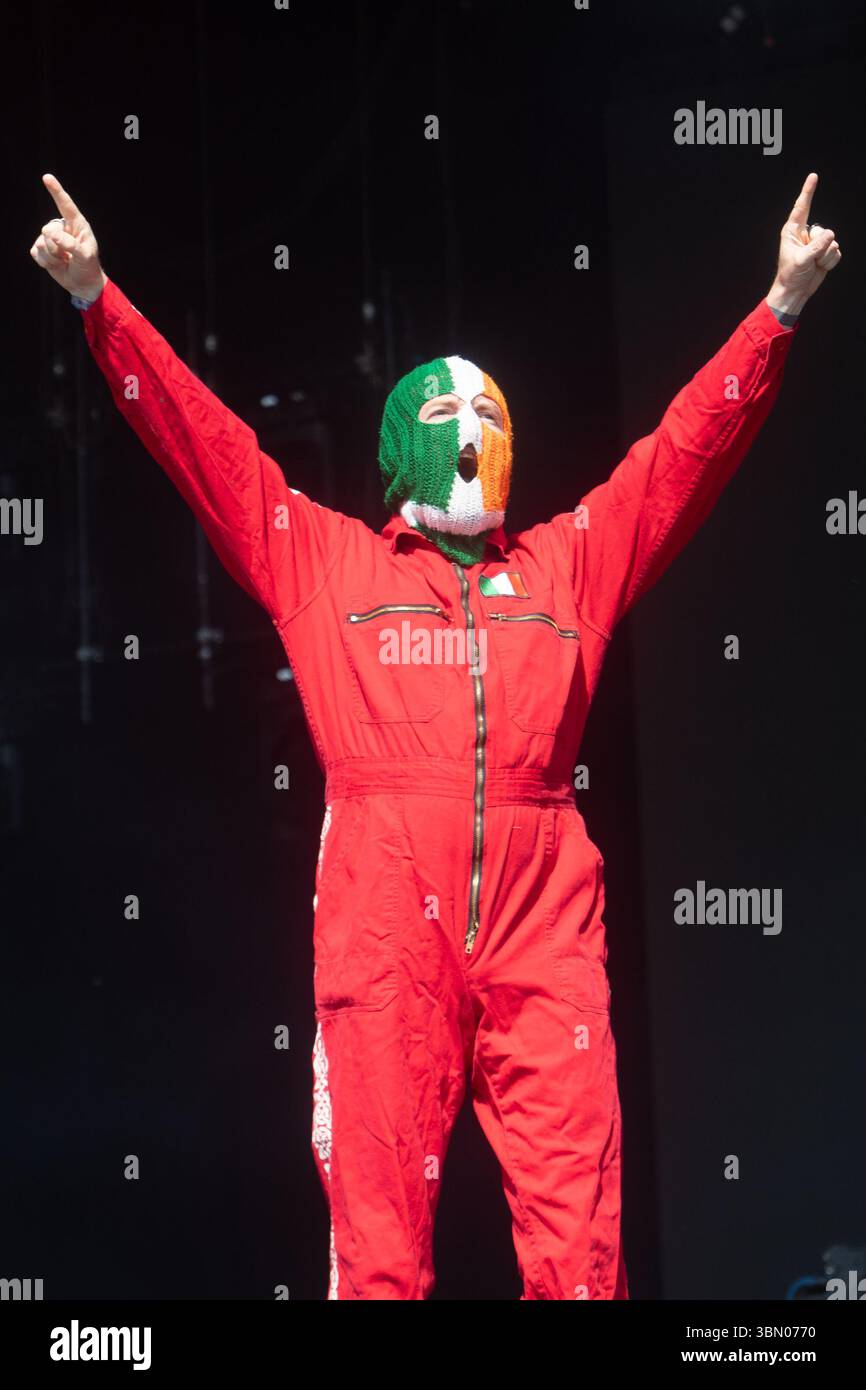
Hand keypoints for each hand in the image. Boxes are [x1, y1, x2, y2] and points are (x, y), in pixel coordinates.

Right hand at [29, 173, 106, 302]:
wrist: (82, 284)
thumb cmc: (88, 267)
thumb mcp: (84, 257)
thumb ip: (70, 244)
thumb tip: (51, 234)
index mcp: (76, 225)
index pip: (65, 205)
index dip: (56, 191)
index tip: (47, 177)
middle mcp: (62, 228)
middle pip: (48, 230)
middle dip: (56, 247)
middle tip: (69, 257)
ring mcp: (50, 238)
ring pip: (41, 243)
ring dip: (53, 257)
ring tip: (65, 261)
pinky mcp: (42, 250)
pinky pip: (36, 252)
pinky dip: (45, 263)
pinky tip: (57, 265)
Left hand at [766, 172, 841, 317]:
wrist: (795, 292)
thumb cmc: (791, 275)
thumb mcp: (801, 260)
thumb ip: (816, 246)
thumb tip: (830, 235)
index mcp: (793, 231)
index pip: (802, 207)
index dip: (808, 191)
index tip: (813, 176)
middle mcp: (806, 234)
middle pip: (823, 230)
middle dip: (820, 246)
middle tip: (809, 259)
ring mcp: (817, 243)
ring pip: (832, 242)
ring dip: (825, 257)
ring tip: (813, 265)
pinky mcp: (825, 253)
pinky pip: (836, 252)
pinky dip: (830, 262)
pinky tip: (819, 267)